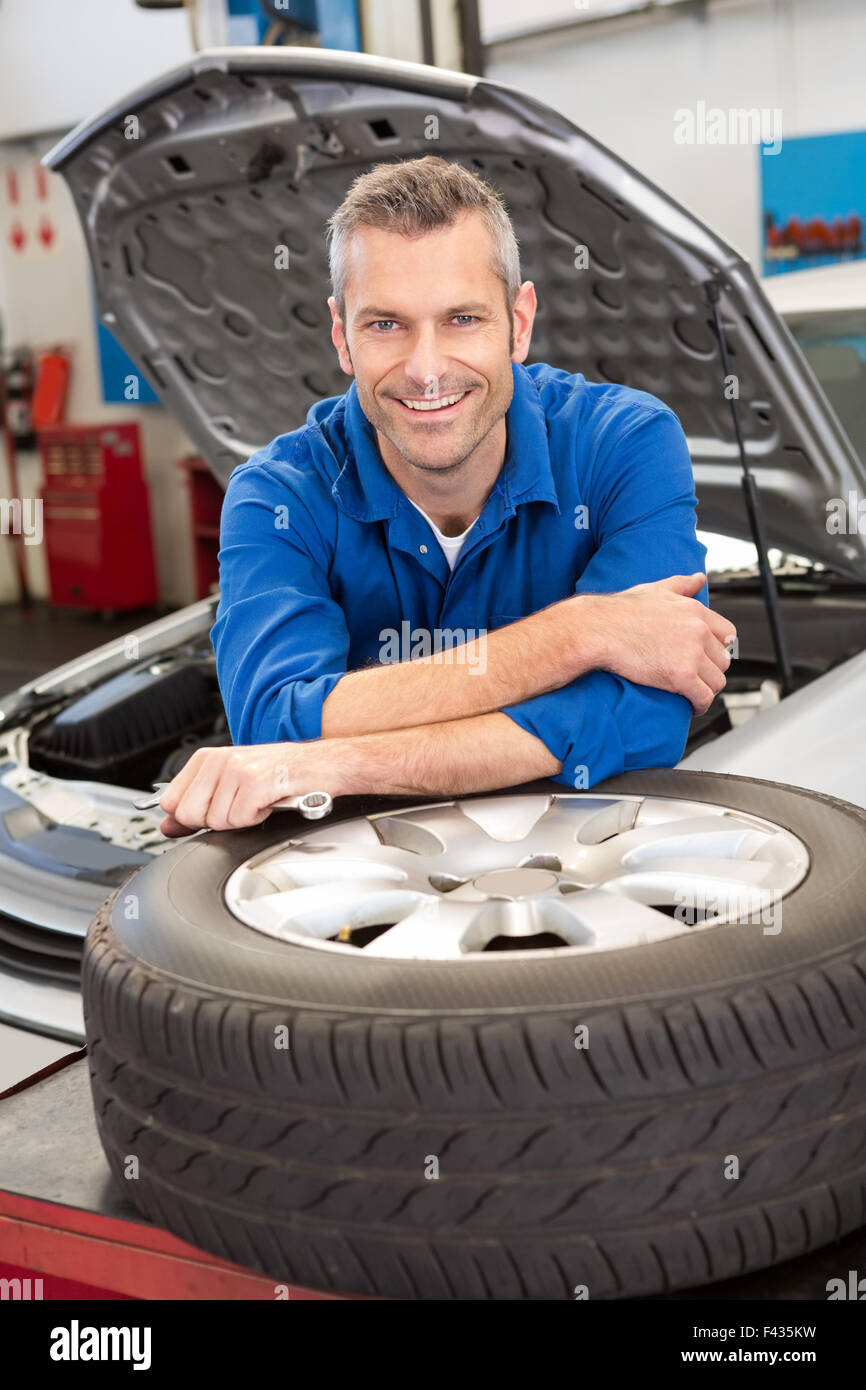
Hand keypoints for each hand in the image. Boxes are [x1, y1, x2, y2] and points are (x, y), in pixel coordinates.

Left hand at [154, 742, 339, 836]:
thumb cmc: (281, 774)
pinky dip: (257, 818)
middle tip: (240, 806)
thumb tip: (168, 825)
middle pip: (190, 815)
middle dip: (216, 821)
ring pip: (216, 821)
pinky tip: (268, 803)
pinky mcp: (256, 782)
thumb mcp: (232, 784)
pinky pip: (240, 820)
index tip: (215, 809)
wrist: (322, 765)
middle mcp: (219, 760)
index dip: (193, 817)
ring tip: (258, 801)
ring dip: (241, 819)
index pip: (171, 802)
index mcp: (207, 758)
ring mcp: (237, 769)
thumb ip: (196, 804)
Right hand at [583, 573, 736, 714]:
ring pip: (717, 681)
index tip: (708, 657)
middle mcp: (699, 630)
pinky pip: (704, 697)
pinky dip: (700, 705)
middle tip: (695, 677)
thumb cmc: (619, 611)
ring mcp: (692, 654)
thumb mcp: (655, 590)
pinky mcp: (681, 676)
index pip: (727, 634)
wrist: (597, 629)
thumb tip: (698, 578)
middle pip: (723, 660)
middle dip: (711, 671)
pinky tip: (692, 706)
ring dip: (706, 689)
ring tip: (693, 693)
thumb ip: (681, 584)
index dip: (718, 649)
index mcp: (695, 611)